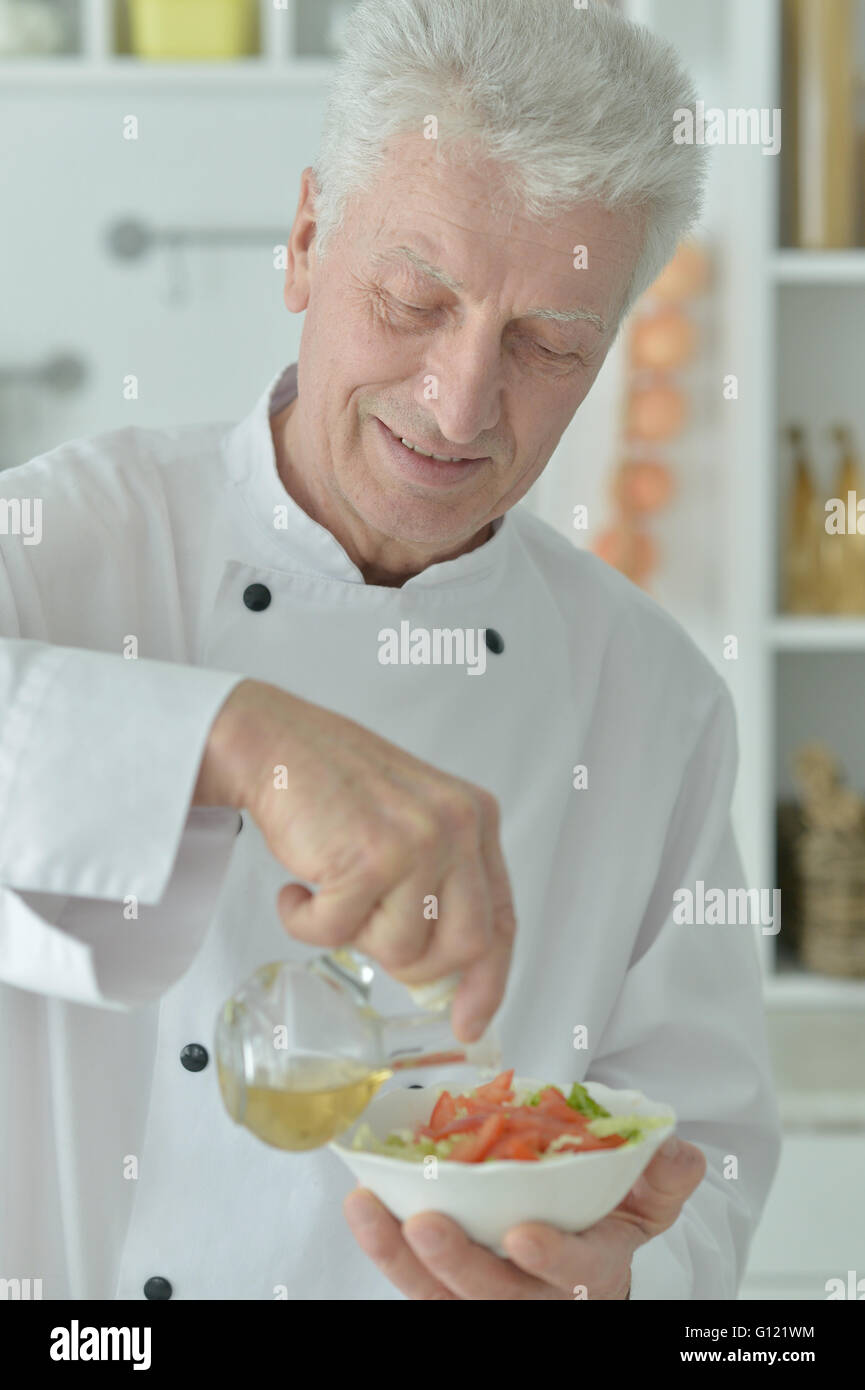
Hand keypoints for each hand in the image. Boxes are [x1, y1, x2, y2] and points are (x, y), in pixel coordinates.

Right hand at [194, 678, 515, 1040]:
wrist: (275, 745)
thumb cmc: (334, 788)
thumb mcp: (412, 826)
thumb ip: (438, 886)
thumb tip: (448, 981)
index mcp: (475, 819)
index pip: (501, 919)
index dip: (489, 980)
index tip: (471, 1020)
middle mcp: (456, 827)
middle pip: (463, 947)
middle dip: (415, 964)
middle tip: (372, 938)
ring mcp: (416, 842)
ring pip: (402, 950)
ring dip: (355, 935)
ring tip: (333, 890)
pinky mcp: (368, 860)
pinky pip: (339, 935)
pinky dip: (307, 923)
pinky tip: (300, 887)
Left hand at [343, 1135, 705, 1298]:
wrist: (583, 1247)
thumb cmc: (611, 1215)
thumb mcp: (650, 1198)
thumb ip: (665, 1176)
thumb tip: (677, 1151)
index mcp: (591, 1271)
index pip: (574, 1275)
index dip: (550, 1259)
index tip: (522, 1235)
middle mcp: (534, 1296)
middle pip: (492, 1296)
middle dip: (457, 1264)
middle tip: (425, 1223)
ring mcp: (486, 1295)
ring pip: (439, 1295)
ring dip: (399, 1257)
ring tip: (368, 1210)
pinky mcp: (446, 1288)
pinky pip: (412, 1280)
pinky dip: (384, 1248)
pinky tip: (363, 1207)